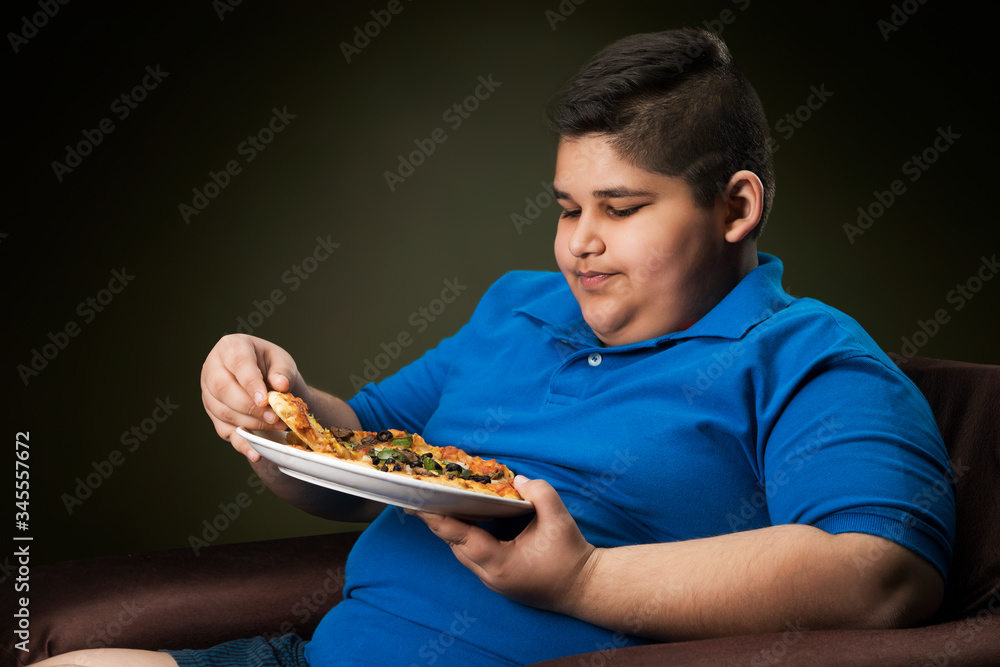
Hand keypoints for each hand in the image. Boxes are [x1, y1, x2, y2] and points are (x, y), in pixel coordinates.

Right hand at [200, 333, 305, 461]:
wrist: (266, 379)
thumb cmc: (271, 366)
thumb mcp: (282, 361)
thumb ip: (283, 371)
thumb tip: (280, 385)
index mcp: (230, 347)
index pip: (238, 364)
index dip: (250, 383)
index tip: (265, 400)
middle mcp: (212, 369)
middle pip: (223, 390)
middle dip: (250, 407)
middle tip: (275, 417)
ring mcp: (208, 393)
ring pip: (223, 412)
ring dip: (251, 423)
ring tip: (276, 426)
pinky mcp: (213, 415)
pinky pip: (224, 431)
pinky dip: (241, 443)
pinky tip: (256, 453)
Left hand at [410, 476, 597, 613]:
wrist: (586, 589)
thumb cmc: (572, 557)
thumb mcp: (559, 520)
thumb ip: (540, 493)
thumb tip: (518, 480)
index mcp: (499, 563)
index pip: (459, 537)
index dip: (436, 519)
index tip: (415, 504)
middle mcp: (490, 576)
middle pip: (455, 545)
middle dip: (439, 520)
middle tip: (424, 496)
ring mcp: (493, 581)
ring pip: (463, 552)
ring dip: (453, 529)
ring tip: (439, 503)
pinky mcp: (499, 579)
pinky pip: (474, 556)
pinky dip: (467, 536)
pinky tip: (467, 518)